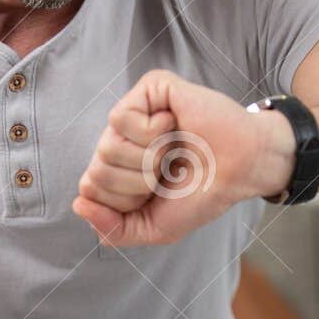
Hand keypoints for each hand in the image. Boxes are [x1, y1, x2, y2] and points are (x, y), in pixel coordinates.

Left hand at [73, 70, 295, 246]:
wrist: (239, 170)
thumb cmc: (200, 195)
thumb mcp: (152, 227)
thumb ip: (112, 229)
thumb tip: (78, 203)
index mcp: (117, 168)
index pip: (89, 188)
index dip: (124, 201)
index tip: (157, 193)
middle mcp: (120, 139)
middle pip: (96, 169)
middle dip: (136, 182)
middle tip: (168, 170)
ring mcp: (133, 112)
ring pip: (107, 146)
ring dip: (148, 159)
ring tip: (174, 149)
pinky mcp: (148, 89)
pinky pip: (121, 118)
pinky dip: (153, 133)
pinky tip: (174, 126)